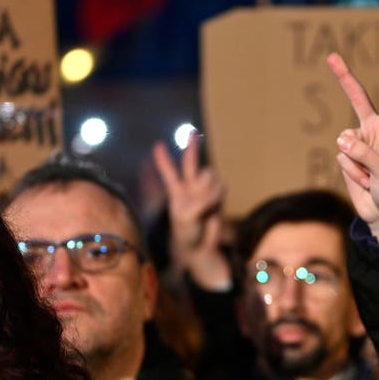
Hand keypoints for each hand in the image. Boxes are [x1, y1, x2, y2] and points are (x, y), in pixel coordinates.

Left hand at [152, 135, 231, 288]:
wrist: (201, 246)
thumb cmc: (187, 233)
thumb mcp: (186, 216)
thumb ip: (200, 200)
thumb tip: (217, 189)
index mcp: (176, 192)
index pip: (168, 172)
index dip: (163, 159)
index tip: (158, 145)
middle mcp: (189, 188)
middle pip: (190, 163)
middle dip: (192, 147)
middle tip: (192, 133)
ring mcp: (204, 191)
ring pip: (209, 175)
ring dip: (209, 187)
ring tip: (205, 204)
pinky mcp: (218, 197)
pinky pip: (220, 187)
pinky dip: (218, 195)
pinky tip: (214, 206)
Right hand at [328, 47, 378, 246]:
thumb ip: (366, 154)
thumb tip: (341, 138)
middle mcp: (376, 130)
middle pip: (359, 98)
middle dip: (345, 77)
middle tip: (332, 55)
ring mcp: (360, 142)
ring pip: (345, 142)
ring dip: (357, 164)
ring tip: (372, 178)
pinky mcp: (347, 156)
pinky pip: (341, 158)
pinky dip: (352, 173)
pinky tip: (364, 181)